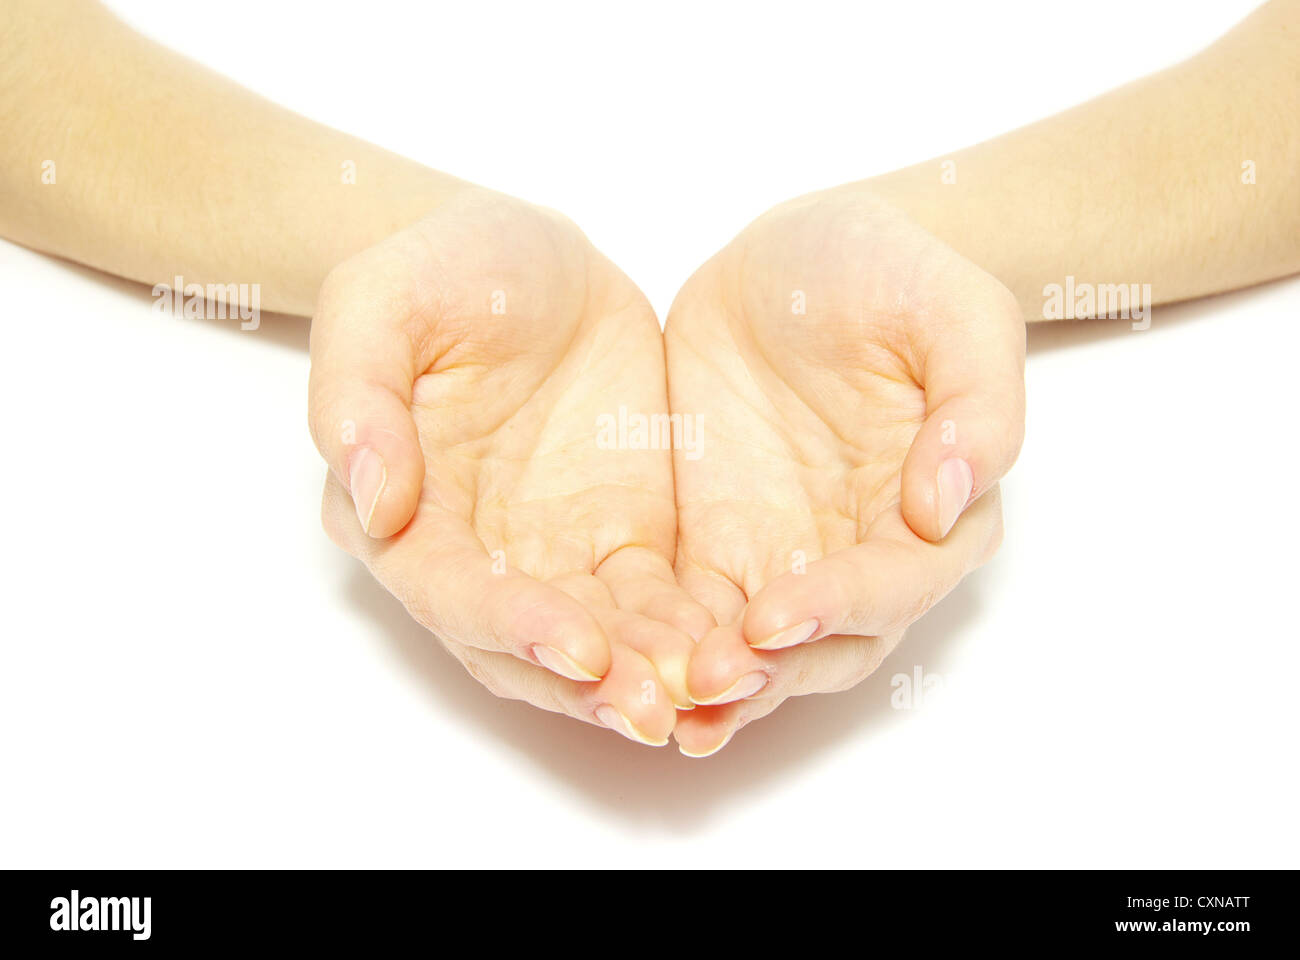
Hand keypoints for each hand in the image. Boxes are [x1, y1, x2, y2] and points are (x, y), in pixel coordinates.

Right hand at [308, 189, 711, 744]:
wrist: (527, 258)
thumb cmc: (440, 269)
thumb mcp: (382, 301)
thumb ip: (361, 397)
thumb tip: (375, 503)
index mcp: (404, 513)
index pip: (449, 591)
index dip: (510, 626)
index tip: (578, 647)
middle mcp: (474, 556)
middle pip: (525, 647)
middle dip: (587, 687)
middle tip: (656, 712)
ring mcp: (551, 555)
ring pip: (596, 642)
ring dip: (645, 678)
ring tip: (707, 700)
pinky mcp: (619, 540)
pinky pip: (655, 603)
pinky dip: (689, 634)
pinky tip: (736, 652)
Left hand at [664, 188, 1024, 755]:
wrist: (799, 256)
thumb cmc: (891, 271)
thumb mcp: (953, 307)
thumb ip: (978, 400)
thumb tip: (949, 501)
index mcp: (934, 511)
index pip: (896, 584)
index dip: (839, 606)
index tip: (774, 615)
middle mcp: (862, 552)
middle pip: (826, 644)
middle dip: (770, 671)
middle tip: (706, 681)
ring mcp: (785, 554)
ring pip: (757, 649)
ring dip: (715, 683)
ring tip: (658, 704)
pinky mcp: (718, 545)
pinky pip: (692, 612)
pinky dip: (664, 647)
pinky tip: (617, 668)